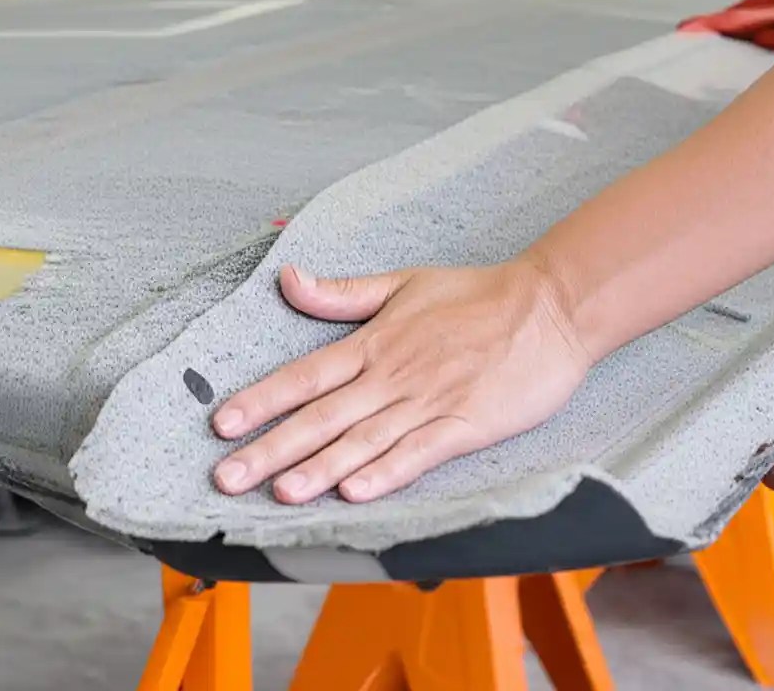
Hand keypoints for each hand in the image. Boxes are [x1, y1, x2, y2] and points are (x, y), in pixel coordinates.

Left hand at [211, 259, 594, 503]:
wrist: (550, 306)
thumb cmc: (475, 294)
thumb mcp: (401, 283)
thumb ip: (341, 294)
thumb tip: (288, 279)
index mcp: (372, 345)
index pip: (303, 376)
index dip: (261, 400)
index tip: (222, 424)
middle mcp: (390, 377)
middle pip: (320, 417)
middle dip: (270, 449)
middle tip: (227, 478)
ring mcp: (427, 403)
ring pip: (362, 441)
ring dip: (319, 469)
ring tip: (280, 493)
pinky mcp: (465, 426)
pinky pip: (418, 454)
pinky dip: (386, 473)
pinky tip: (355, 493)